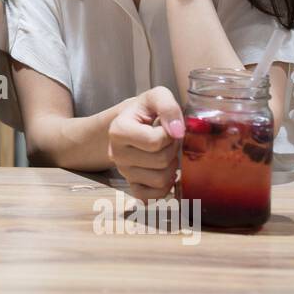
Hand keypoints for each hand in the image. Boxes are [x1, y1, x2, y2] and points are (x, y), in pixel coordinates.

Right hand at [106, 86, 186, 201]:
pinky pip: (153, 196)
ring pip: (161, 180)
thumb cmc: (145, 110)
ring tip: (165, 152)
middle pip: (160, 161)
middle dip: (172, 149)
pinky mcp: (132, 185)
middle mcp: (116, 154)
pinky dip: (165, 187)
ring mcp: (123, 172)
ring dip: (171, 166)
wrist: (131, 122)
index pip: (155, 142)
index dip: (169, 133)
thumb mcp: (156, 96)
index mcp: (118, 130)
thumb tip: (177, 131)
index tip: (165, 125)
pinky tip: (165, 170)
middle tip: (167, 139)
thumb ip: (167, 106)